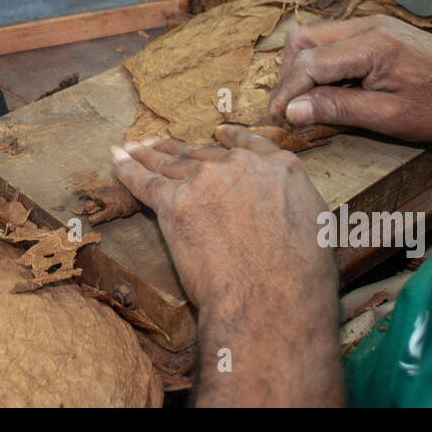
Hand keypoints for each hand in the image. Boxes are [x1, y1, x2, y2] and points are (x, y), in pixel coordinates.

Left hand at [112, 125, 341, 405]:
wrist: (270, 297)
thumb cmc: (301, 277)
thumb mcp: (315, 227)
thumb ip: (292, 207)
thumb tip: (284, 219)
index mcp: (279, 168)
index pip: (248, 145)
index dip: (229, 140)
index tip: (217, 134)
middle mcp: (240, 166)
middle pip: (203, 155)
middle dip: (181, 151)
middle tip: (162, 146)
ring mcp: (205, 181)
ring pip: (171, 163)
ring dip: (149, 154)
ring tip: (134, 147)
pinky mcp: (174, 202)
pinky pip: (144, 180)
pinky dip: (126, 168)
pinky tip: (116, 158)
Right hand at [267, 15, 431, 142]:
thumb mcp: (388, 117)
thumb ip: (337, 109)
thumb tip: (293, 110)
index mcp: (371, 44)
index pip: (309, 62)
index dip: (287, 92)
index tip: (278, 119)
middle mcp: (368, 25)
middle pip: (305, 40)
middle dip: (289, 75)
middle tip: (288, 109)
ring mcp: (375, 24)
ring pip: (317, 36)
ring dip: (304, 67)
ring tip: (306, 102)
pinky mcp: (381, 31)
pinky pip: (337, 40)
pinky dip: (324, 63)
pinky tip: (331, 89)